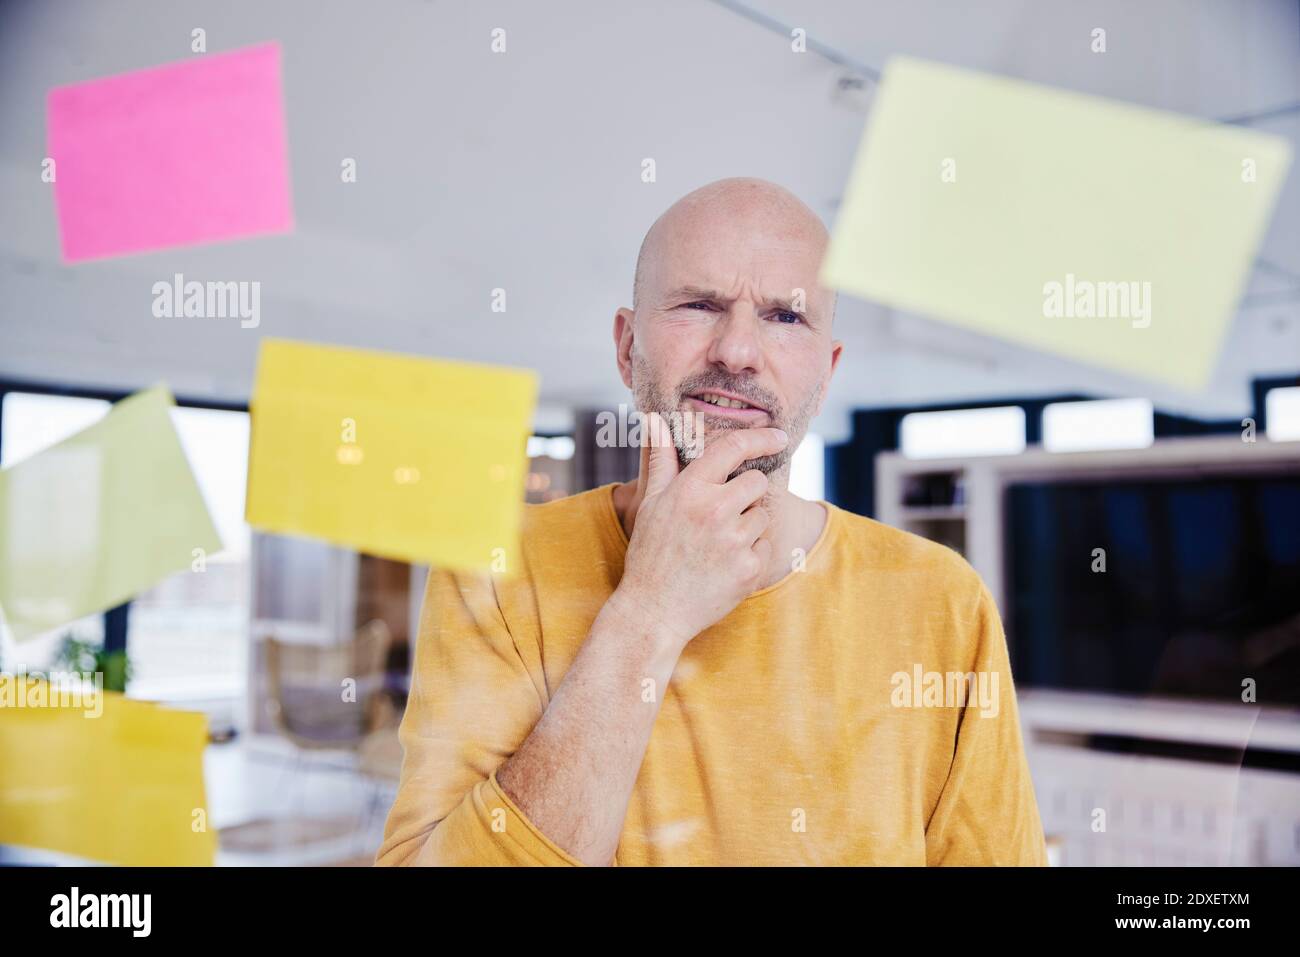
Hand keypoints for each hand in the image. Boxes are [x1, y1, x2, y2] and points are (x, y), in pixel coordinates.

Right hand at [608, 412, 788, 650]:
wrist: (655, 611)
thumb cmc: (651, 554)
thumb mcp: (651, 504)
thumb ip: (661, 460)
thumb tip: (657, 421)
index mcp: (690, 489)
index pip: (733, 447)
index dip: (761, 438)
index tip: (778, 436)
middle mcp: (714, 510)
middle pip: (757, 482)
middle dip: (748, 492)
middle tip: (723, 513)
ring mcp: (734, 541)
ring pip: (762, 516)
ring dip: (748, 525)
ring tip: (717, 544)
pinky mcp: (749, 568)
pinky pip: (765, 546)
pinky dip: (751, 553)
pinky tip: (724, 565)